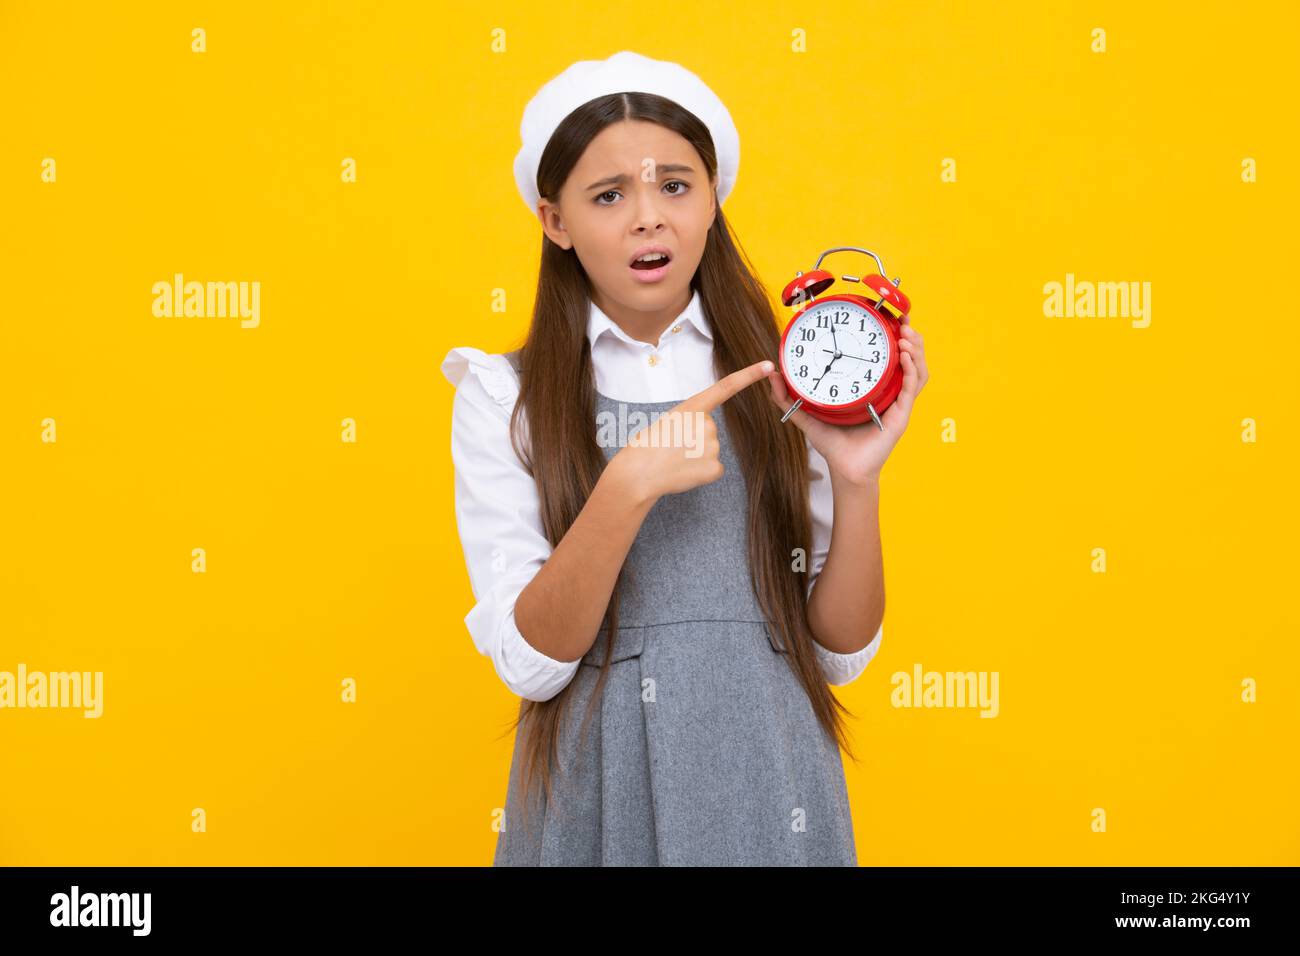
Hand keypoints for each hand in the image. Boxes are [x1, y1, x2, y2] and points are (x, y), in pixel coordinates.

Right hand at [609, 359, 774, 503]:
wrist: (638, 474)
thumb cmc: (646, 448)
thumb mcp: (667, 423)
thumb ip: (689, 422)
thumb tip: (702, 439)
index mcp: (691, 407)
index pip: (726, 387)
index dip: (749, 375)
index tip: (768, 365)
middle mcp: (706, 423)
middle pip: (709, 430)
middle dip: (694, 439)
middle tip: (672, 448)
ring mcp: (713, 445)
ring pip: (710, 450)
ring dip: (696, 456)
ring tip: (675, 460)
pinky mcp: (715, 467)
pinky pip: (713, 468)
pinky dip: (701, 472)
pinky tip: (684, 472)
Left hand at [766, 318, 927, 484]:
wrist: (845, 469)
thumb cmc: (832, 443)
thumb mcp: (808, 414)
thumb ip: (788, 397)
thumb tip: (772, 376)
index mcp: (873, 387)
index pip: (888, 356)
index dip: (893, 335)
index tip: (889, 316)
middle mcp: (889, 392)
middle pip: (909, 358)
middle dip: (910, 336)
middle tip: (903, 319)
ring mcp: (898, 403)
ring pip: (917, 370)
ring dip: (915, 349)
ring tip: (906, 334)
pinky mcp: (901, 415)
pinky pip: (911, 388)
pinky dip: (911, 370)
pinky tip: (905, 356)